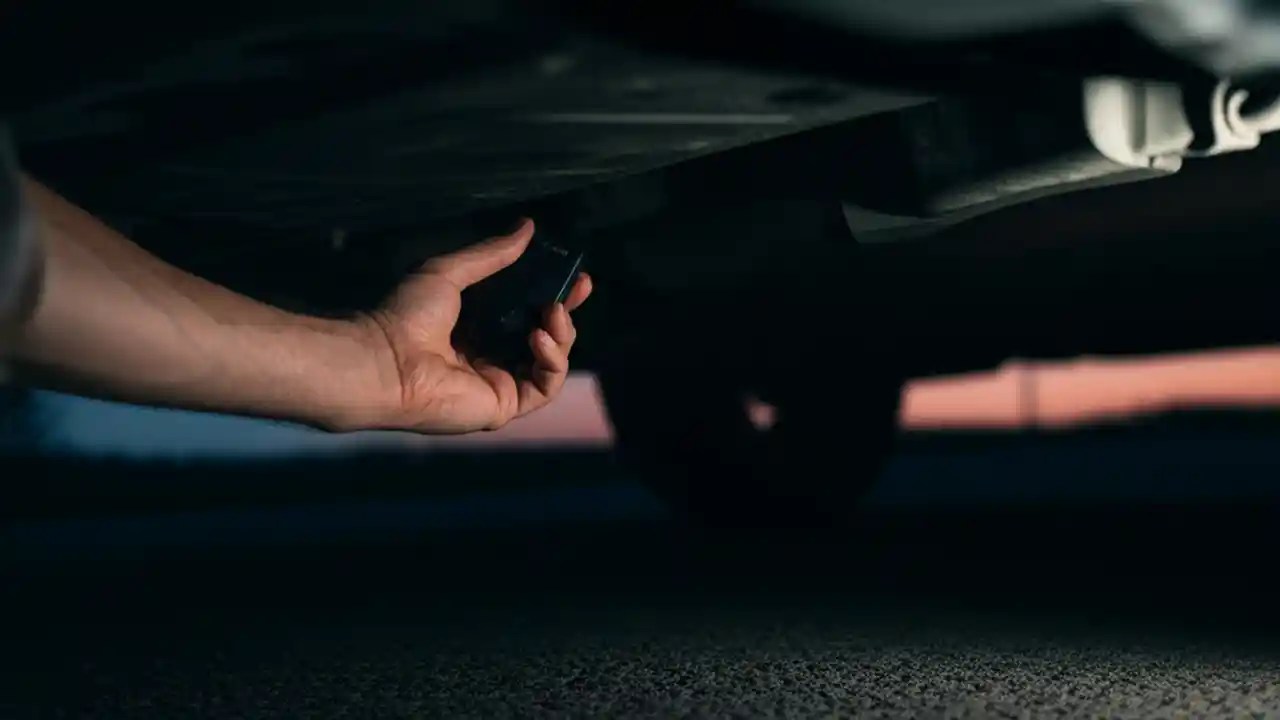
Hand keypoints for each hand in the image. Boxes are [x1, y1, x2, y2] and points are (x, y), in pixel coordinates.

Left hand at [359, 219, 591, 433]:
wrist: (386, 359)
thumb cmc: (408, 315)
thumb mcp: (451, 272)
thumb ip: (491, 253)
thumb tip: (528, 226)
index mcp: (475, 327)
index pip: (525, 311)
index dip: (551, 293)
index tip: (573, 275)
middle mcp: (489, 356)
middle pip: (543, 335)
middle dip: (565, 311)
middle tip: (579, 287)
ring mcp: (498, 382)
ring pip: (550, 361)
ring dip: (562, 334)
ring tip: (552, 312)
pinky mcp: (504, 406)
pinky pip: (544, 387)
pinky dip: (552, 361)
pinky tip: (540, 336)